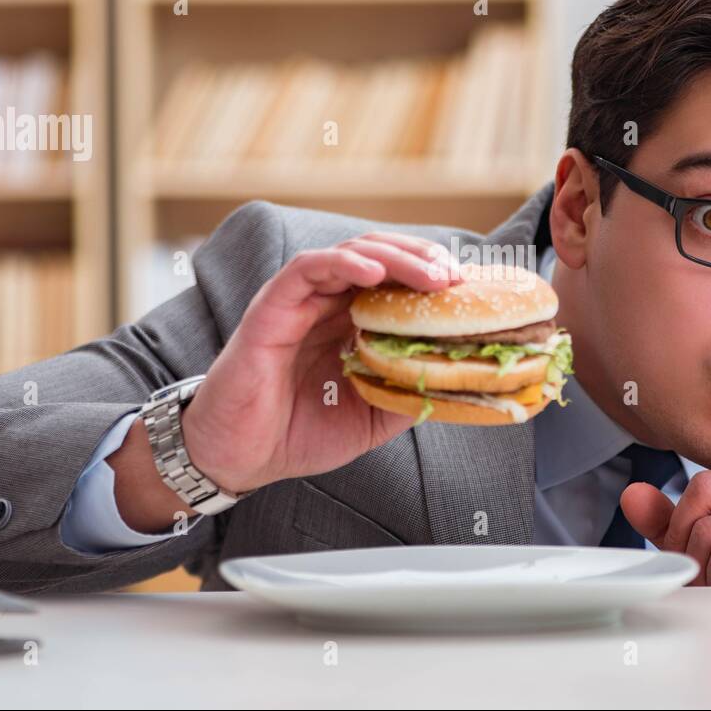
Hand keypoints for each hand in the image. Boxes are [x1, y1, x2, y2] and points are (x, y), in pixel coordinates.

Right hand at [178, 232, 461, 494]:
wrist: (239, 456)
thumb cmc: (297, 433)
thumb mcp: (370, 418)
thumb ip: (407, 394)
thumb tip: (455, 384)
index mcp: (350, 324)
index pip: (397, 282)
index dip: (433, 279)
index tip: (470, 292)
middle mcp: (328, 304)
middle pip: (382, 258)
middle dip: (424, 260)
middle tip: (457, 279)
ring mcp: (300, 301)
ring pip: (352, 254)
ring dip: (396, 257)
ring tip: (431, 273)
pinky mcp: (271, 306)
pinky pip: (309, 269)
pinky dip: (344, 263)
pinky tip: (375, 272)